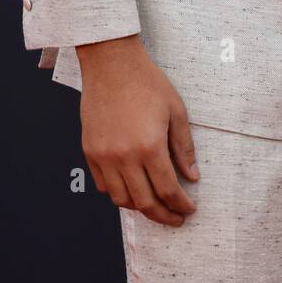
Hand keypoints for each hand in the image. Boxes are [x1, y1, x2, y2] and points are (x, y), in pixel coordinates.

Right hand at [77, 34, 199, 226]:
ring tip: (154, 204)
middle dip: (163, 216)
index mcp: (150, 146)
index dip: (181, 205)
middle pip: (144, 202)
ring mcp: (104, 156)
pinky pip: (103, 185)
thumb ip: (184, 147)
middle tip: (176, 218)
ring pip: (121, 199)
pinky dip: (118, 193)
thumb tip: (191, 177)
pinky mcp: (90, 151)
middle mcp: (124, 157)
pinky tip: (132, 188)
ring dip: (140, 207)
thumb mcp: (176, 111)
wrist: (112, 65)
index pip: (168, 190)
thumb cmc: (147, 83)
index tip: (189, 209)